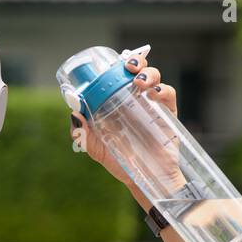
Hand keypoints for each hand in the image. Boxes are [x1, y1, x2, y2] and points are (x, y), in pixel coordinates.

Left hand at [69, 51, 184, 192]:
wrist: (144, 179)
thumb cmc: (120, 162)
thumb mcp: (96, 148)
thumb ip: (83, 133)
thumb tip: (74, 113)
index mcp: (116, 102)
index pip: (116, 76)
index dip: (113, 66)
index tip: (106, 65)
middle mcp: (135, 99)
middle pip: (138, 70)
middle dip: (135, 62)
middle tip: (128, 66)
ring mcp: (152, 105)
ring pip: (154, 77)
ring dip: (148, 73)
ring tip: (139, 81)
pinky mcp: (168, 114)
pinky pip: (168, 95)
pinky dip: (163, 90)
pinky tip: (154, 95)